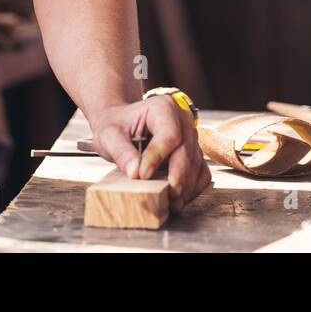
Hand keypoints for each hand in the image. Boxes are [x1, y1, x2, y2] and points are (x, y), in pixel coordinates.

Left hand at [89, 95, 210, 212]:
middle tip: (165, 197)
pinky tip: (179, 199)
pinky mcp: (194, 152)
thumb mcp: (109, 135)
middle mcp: (182, 119)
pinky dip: (192, 187)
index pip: (169, 135)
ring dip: (186, 186)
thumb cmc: (117, 126)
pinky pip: (201, 171)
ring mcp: (191, 136)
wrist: (123, 124)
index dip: (157, 157)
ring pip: (196, 163)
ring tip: (171, 204)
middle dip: (177, 177)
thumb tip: (135, 173)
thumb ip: (121, 152)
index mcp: (163, 107)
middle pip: (186, 151)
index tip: (142, 175)